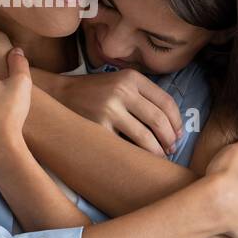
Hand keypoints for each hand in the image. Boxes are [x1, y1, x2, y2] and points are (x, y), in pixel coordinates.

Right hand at [50, 69, 183, 155]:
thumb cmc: (95, 92)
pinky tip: (139, 160)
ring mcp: (108, 109)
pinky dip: (136, 156)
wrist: (59, 95)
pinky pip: (125, 146)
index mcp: (131, 78)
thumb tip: (172, 124)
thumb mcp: (119, 82)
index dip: (177, 122)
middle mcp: (121, 91)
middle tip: (172, 149)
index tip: (179, 134)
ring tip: (160, 157)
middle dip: (170, 139)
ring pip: (145, 137)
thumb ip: (143, 94)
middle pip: (158, 120)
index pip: (166, 102)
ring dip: (157, 151)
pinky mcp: (97, 127)